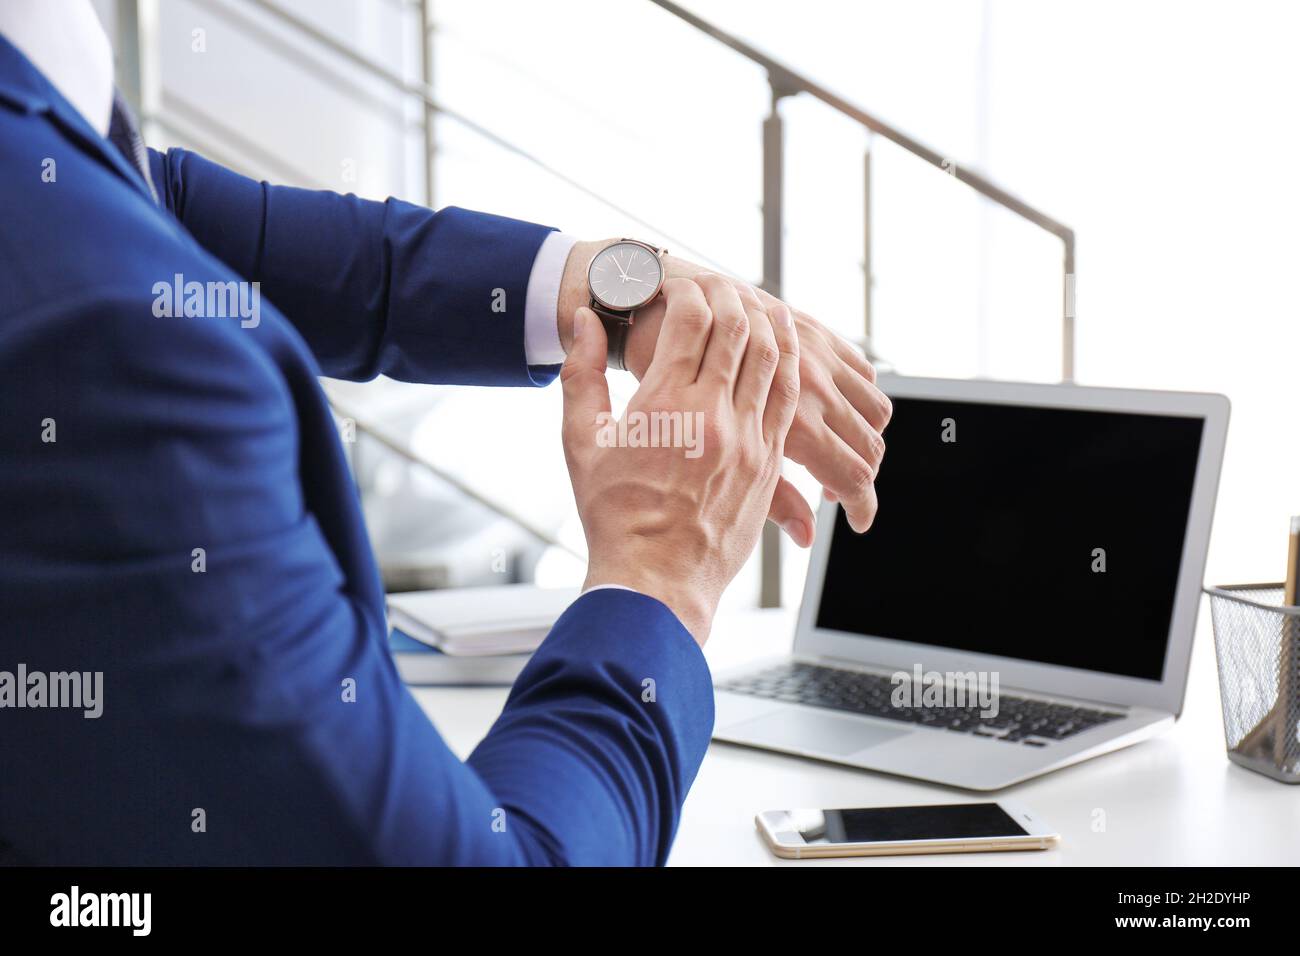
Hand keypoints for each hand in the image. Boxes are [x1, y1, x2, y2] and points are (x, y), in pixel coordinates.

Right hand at [560, 275, 799, 643]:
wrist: (655, 581)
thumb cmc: (612, 516)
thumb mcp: (581, 442)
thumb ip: (581, 375)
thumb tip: (583, 321)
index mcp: (666, 405)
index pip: (692, 319)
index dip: (687, 289)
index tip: (675, 284)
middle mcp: (715, 416)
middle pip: (738, 329)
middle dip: (727, 295)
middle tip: (714, 282)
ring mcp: (749, 440)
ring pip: (773, 358)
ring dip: (765, 322)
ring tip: (755, 299)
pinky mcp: (768, 463)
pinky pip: (787, 399)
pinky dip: (787, 364)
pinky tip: (783, 348)